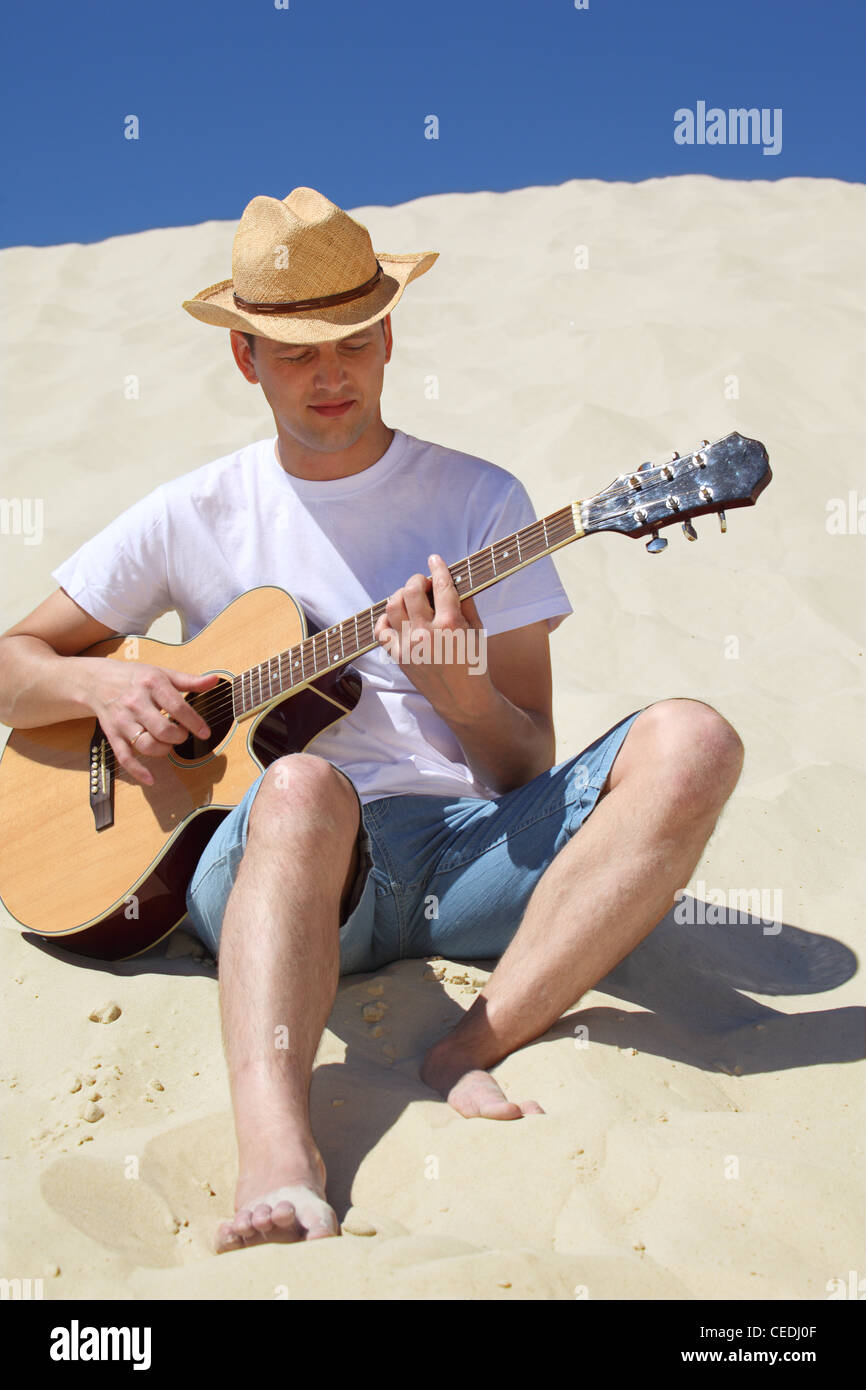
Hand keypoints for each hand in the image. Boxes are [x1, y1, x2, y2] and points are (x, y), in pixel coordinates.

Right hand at [88, 661, 220, 785]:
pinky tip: (151, 778)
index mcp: (151, 684)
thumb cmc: (136, 678)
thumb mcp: (163, 673)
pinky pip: (124, 757)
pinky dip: (138, 771)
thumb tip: (214, 680)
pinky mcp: (113, 734)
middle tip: (182, 734)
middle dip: (178, 737)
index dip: (194, 722)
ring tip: (169, 743)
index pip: (177, 707)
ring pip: (145, 745)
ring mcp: (123, 720)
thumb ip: (190, 680)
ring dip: (163, 750)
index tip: (205, 732)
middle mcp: (136, 703)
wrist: (98, 681)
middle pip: (162, 729)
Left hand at [373, 554, 487, 718]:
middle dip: (417, 580)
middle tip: (424, 583)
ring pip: (392, 606)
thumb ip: (465, 604)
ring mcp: (409, 646)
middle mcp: (426, 633)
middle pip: (410, 590)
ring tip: (410, 597)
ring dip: (400, 594)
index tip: (434, 559)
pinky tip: (395, 616)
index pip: (441, 585)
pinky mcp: (398, 657)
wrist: (463, 699)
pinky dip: (384, 619)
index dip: (437, 567)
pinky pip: (380, 631)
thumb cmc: (474, 665)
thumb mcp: (477, 631)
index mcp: (450, 624)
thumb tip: (453, 581)